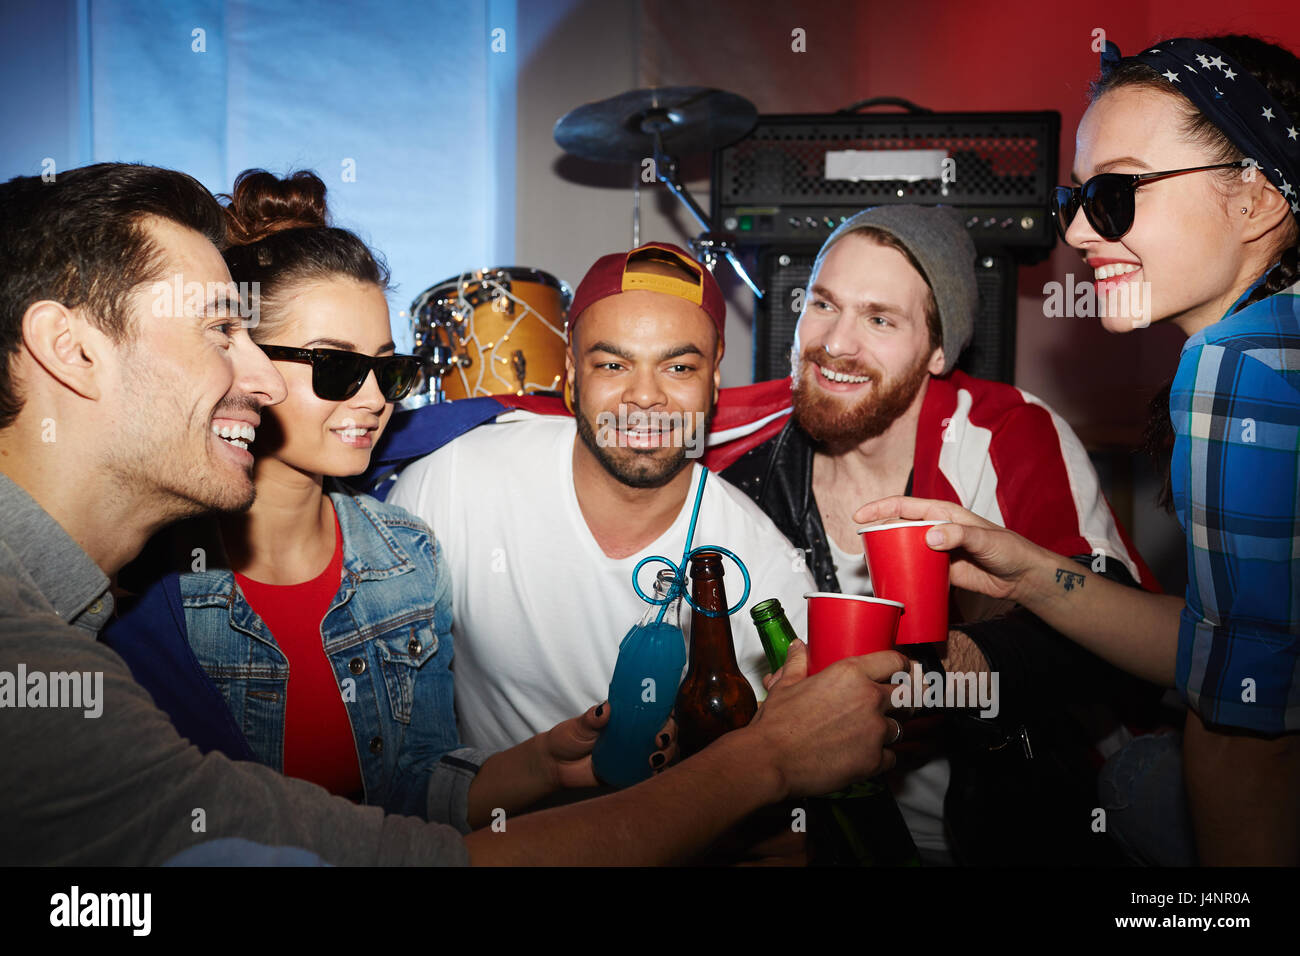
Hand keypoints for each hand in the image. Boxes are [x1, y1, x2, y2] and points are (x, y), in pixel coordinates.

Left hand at [541, 704, 677, 788]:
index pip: (656, 713)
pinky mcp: (629, 775)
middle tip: (659, 743)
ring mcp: (634, 756)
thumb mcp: (579, 726)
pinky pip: (650, 776)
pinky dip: (657, 776)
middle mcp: (635, 736)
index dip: (668, 716)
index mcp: (627, 718)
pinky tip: (654, 775)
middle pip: (666, 734)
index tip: (665, 721)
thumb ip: (592, 718)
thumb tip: (605, 709)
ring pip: (663, 755)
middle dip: (670, 738)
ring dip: (666, 756)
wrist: (555, 766)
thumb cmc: (567, 739)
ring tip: (654, 760)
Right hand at [746, 640, 908, 797]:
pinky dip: (880, 758)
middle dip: (899, 701)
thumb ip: (798, 663)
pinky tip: (862, 756)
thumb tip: (798, 648)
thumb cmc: (777, 723)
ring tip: (866, 735)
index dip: (901, 667)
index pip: (895, 662)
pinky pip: (891, 757)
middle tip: (887, 707)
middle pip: (905, 696)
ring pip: (898, 728)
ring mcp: (875, 730)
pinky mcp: (874, 760)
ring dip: (887, 731)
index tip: (903, 673)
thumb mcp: (786, 685)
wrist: (771, 759)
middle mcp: (869, 698)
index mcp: (850, 674)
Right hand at [853, 495, 1044, 602]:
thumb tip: (930, 537)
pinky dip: (904, 575)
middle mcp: (937, 530)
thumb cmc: (1009, 550)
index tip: (859, 516)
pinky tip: (895, 582)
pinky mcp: (941, 571)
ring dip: (890, 556)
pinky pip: (917, 571)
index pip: (905, 507)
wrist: (1023, 577)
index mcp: (944, 514)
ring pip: (905, 550)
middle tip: (864, 548)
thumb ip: (959, 535)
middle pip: (900, 528)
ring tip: (874, 567)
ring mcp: (938, 551)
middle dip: (878, 534)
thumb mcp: (984, 539)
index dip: (880, 509)